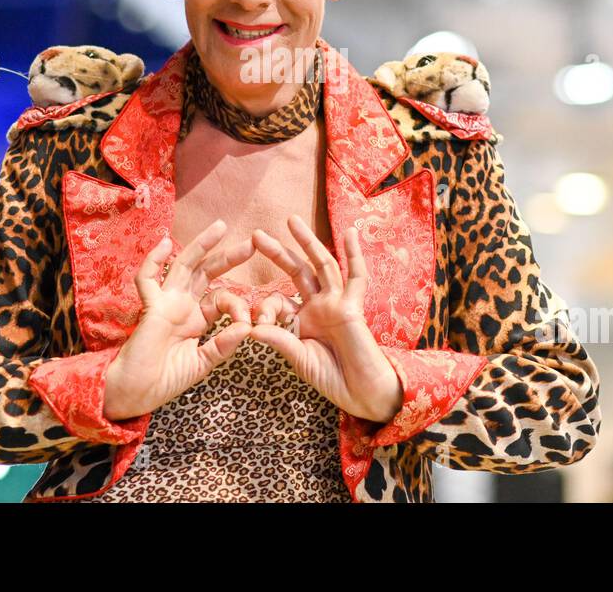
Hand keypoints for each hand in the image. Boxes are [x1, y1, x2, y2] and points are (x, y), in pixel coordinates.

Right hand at [104, 220, 255, 419]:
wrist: (137, 394)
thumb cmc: (166, 380)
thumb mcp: (203, 363)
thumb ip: (223, 345)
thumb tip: (246, 327)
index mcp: (197, 318)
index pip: (222, 298)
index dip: (238, 305)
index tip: (251, 320)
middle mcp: (183, 305)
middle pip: (206, 272)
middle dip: (228, 256)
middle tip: (252, 243)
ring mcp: (166, 303)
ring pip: (183, 266)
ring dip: (201, 246)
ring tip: (221, 227)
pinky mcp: (150, 308)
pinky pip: (146, 280)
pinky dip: (153, 261)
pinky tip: (165, 245)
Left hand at [247, 218, 402, 423]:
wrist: (361, 392)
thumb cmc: (331, 377)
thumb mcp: (298, 358)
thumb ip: (279, 339)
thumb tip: (252, 327)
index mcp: (303, 318)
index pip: (279, 300)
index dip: (265, 307)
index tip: (256, 320)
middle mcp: (319, 305)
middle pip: (297, 271)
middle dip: (278, 252)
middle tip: (257, 233)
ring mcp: (337, 302)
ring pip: (322, 265)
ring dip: (308, 242)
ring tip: (292, 220)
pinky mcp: (353, 306)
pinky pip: (356, 277)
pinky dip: (354, 254)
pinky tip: (350, 232)